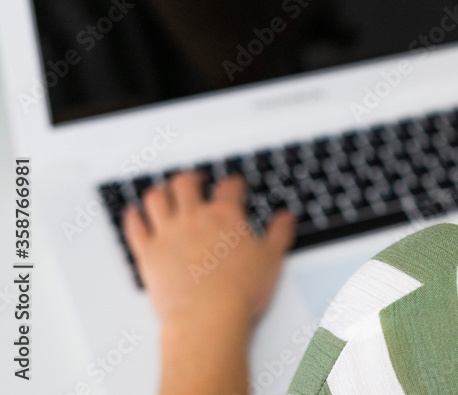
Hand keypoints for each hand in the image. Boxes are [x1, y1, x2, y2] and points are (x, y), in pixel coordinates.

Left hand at [123, 173, 295, 394]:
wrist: (208, 317)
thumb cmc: (240, 291)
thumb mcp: (271, 259)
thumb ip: (279, 234)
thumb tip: (286, 218)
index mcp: (225, 216)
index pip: (229, 187)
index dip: (233, 182)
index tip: (235, 184)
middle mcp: (194, 218)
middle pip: (185, 184)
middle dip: (190, 178)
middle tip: (194, 179)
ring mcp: (168, 234)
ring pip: (156, 198)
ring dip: (160, 192)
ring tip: (163, 192)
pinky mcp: (148, 254)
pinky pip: (135, 227)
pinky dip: (133, 218)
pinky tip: (134, 214)